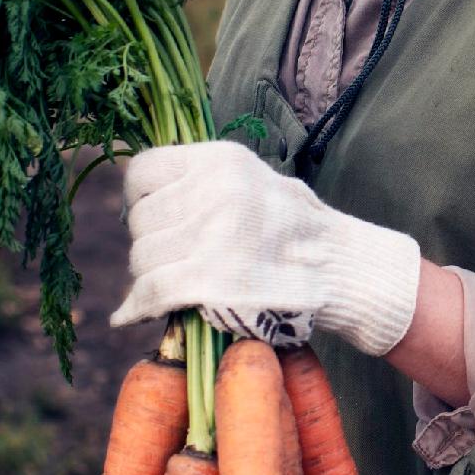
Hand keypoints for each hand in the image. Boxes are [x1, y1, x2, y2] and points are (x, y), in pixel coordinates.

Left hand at [109, 141, 422, 357]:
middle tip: (170, 260)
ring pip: (143, 258)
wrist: (343, 270)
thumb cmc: (298, 229)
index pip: (144, 170)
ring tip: (171, 284)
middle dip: (148, 244)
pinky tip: (132, 312)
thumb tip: (146, 200)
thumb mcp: (255, 181)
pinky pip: (152, 291)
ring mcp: (214, 236)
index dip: (141, 199)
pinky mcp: (212, 281)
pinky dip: (137, 306)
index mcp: (224, 161)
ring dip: (148, 277)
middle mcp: (216, 191)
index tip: (153, 218)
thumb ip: (204, 183)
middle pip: (141, 220)